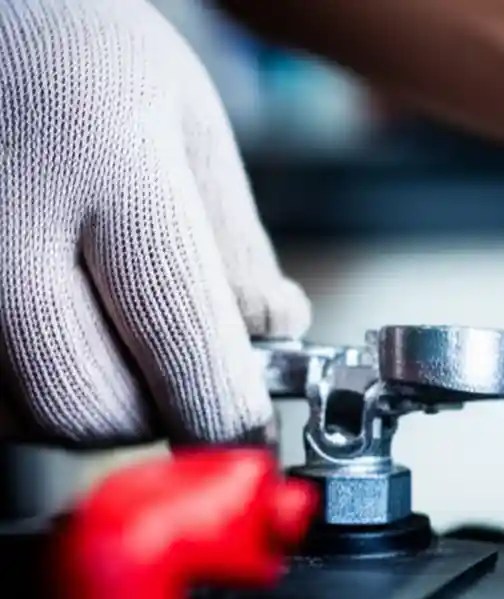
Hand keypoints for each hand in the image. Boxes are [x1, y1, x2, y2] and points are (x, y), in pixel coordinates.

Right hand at [0, 0, 308, 446]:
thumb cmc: (87, 62)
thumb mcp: (192, 128)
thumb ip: (235, 248)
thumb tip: (272, 341)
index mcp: (107, 163)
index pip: (178, 332)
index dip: (223, 405)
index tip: (247, 426)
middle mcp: (8, 217)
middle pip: (87, 402)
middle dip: (155, 413)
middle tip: (183, 377)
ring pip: (26, 413)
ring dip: (91, 403)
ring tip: (115, 333)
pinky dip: (32, 389)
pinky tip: (61, 330)